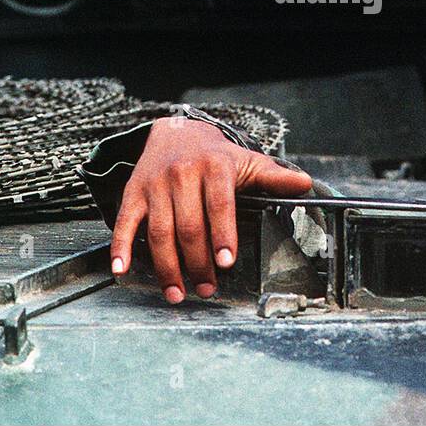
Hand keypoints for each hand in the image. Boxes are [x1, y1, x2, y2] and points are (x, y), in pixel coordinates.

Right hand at [110, 117, 311, 302]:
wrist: (175, 132)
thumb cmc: (216, 156)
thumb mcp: (247, 161)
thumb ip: (274, 177)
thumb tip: (305, 185)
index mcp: (214, 166)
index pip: (219, 204)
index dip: (223, 234)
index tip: (227, 262)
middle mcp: (182, 173)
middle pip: (189, 226)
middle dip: (198, 262)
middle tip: (207, 289)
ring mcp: (155, 184)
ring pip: (159, 231)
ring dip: (167, 267)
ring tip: (177, 293)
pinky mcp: (133, 193)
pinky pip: (124, 222)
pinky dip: (120, 247)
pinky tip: (122, 270)